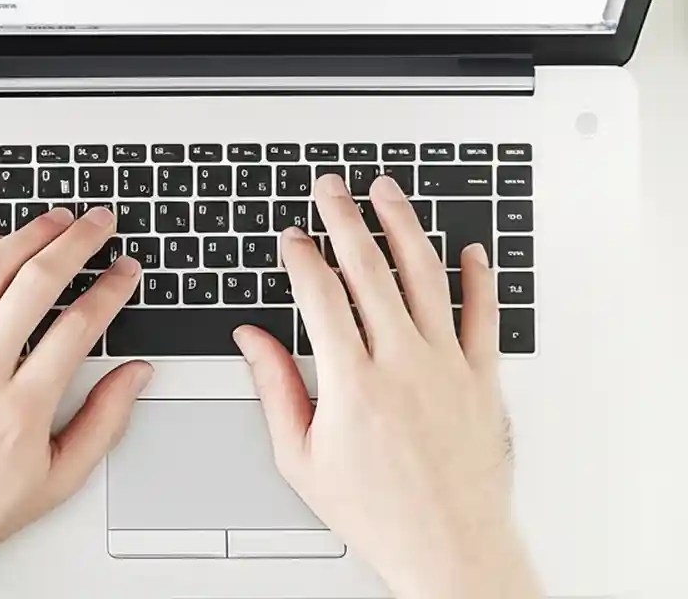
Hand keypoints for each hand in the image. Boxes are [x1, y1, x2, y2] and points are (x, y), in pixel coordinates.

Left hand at [0, 207, 150, 598]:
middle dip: (76, 242)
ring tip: (50, 221)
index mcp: (21, 408)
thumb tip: (134, 377)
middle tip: (96, 223)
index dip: (111, 289)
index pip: (80, 325)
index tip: (124, 271)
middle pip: (36, 283)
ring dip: (24, 237)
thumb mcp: (52, 485)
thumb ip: (102, 425)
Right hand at [234, 175, 541, 598]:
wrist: (449, 547)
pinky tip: (468, 252)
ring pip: (426, 277)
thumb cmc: (376, 511)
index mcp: (352, 382)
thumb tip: (252, 340)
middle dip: (345, 219)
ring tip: (387, 194)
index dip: (302, 257)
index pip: (321, 295)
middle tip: (332, 188)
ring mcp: (448, 366)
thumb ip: (274, 388)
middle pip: (370, 270)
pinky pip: (483, 315)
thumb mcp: (301, 456)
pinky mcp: (482, 379)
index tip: (293, 237)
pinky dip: (477, 278)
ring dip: (404, 227)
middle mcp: (403, 364)